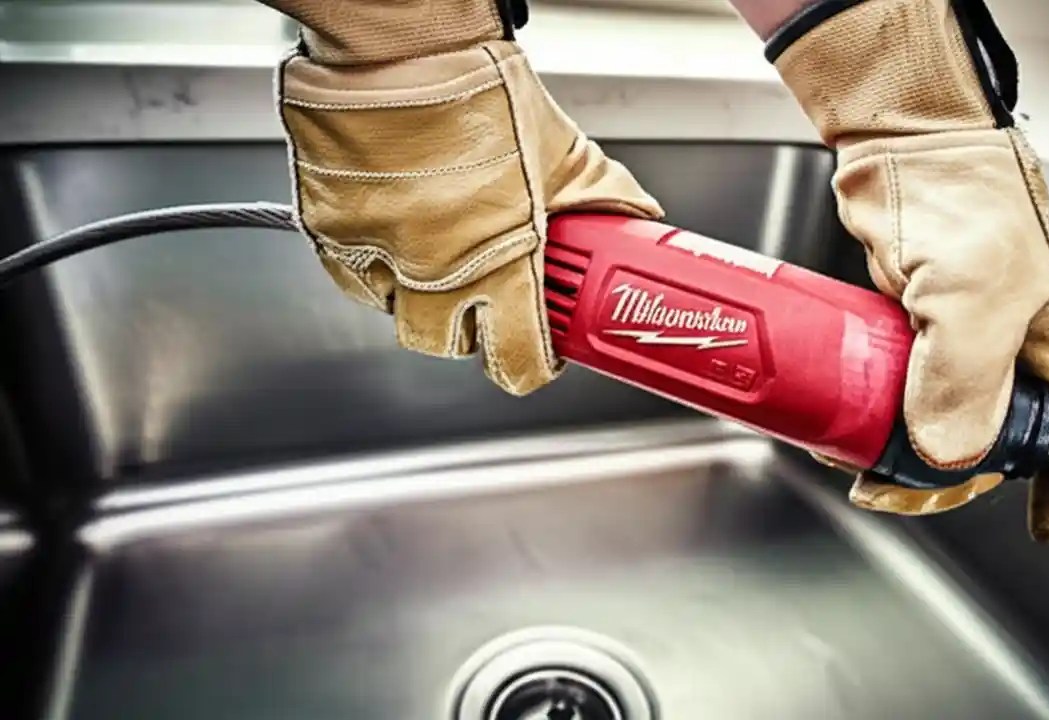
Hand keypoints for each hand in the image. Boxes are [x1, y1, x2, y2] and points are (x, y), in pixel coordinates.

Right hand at [275, 1, 662, 395]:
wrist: (400, 46)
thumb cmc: (479, 91)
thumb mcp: (563, 149)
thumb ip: (602, 196)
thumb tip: (635, 216)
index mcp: (502, 263)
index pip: (518, 359)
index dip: (531, 367)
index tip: (539, 356)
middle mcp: (436, 272)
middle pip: (451, 348)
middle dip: (473, 333)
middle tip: (487, 303)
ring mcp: (380, 255)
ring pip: (398, 315)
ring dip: (421, 299)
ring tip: (439, 256)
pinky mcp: (333, 232)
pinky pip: (354, 277)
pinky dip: (375, 268)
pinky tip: (398, 235)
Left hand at [767, 0, 1048, 541]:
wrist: (901, 139)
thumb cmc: (959, 196)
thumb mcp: (969, 298)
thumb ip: (961, 380)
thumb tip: (945, 455)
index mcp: (1048, 344)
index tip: (1037, 524)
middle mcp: (1004, 343)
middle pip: (981, 435)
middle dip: (937, 469)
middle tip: (885, 482)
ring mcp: (951, 329)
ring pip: (930, 410)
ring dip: (892, 440)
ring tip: (848, 450)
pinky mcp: (905, 315)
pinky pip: (891, 377)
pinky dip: (867, 403)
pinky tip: (840, 413)